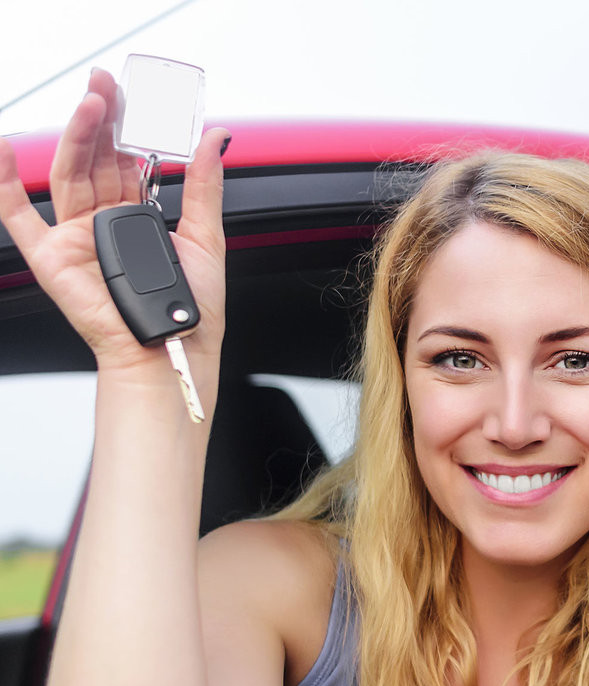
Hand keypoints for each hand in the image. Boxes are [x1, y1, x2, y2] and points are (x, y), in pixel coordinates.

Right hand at [0, 69, 229, 373]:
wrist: (175, 349)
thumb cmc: (192, 308)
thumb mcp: (207, 237)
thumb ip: (206, 184)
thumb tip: (216, 138)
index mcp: (137, 215)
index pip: (127, 159)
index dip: (128, 125)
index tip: (134, 92)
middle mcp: (103, 220)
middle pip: (96, 159)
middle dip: (100, 119)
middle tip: (105, 82)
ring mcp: (74, 236)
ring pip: (69, 174)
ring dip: (76, 136)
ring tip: (90, 104)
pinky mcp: (51, 257)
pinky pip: (18, 217)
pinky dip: (4, 184)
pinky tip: (3, 151)